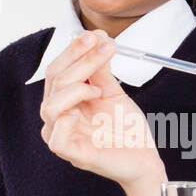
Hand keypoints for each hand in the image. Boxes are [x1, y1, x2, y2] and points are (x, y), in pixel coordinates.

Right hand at [39, 30, 165, 189]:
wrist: (144, 159)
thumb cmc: (126, 130)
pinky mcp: (74, 155)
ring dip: (75, 89)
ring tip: (99, 90)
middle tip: (104, 46)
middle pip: (54, 82)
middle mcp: (58, 118)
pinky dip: (65, 121)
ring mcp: (63, 137)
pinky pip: (56, 138)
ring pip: (50, 106)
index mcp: (65, 101)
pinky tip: (82, 113)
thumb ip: (100, 69)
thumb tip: (97, 37)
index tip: (95, 35)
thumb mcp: (113, 92)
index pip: (57, 70)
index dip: (73, 50)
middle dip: (79, 60)